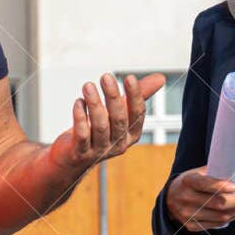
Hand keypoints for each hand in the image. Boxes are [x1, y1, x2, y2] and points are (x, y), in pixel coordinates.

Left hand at [48, 72, 166, 173]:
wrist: (74, 157)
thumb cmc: (99, 131)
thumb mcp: (120, 112)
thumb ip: (139, 95)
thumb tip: (161, 78)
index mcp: (131, 134)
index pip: (138, 114)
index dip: (135, 96)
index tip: (129, 77)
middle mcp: (118, 143)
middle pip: (119, 119)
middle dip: (113, 96)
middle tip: (106, 76)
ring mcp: (100, 150)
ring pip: (100, 126)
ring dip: (95, 103)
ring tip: (88, 86)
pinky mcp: (81, 153)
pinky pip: (82, 135)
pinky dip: (80, 117)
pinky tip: (79, 102)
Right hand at [166, 168, 234, 231]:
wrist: (170, 199)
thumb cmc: (191, 182)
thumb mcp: (200, 172)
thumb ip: (221, 173)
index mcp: (187, 181)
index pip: (205, 184)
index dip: (221, 186)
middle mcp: (185, 198)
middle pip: (218, 203)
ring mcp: (188, 214)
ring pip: (220, 216)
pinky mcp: (192, 226)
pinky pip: (216, 224)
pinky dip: (229, 218)